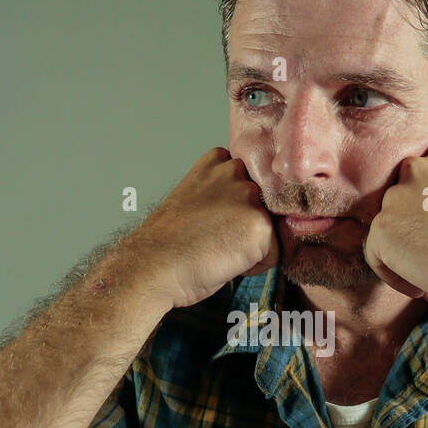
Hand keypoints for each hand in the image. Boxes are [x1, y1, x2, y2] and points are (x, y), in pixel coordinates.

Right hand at [127, 148, 278, 308]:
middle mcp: (236, 171)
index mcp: (217, 161)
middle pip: (263, 207)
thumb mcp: (196, 199)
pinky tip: (225, 261)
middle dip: (245, 225)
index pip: (250, 185)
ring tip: (217, 248)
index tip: (211, 222)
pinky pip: (273, 255)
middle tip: (212, 238)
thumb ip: (224, 193)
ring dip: (251, 245)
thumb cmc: (168, 241)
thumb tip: (246, 212)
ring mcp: (250, 196)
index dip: (233, 211)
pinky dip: (254, 266)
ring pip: (268, 230)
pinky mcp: (261, 225)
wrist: (154, 263)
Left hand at [363, 138, 427, 313]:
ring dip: (403, 250)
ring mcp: (396, 196)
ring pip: (387, 228)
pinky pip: (376, 256)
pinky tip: (420, 286)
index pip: (420, 176)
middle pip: (400, 200)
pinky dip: (394, 275)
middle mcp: (417, 167)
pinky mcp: (382, 228)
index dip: (426, 206)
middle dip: (412, 226)